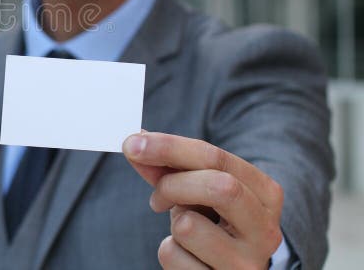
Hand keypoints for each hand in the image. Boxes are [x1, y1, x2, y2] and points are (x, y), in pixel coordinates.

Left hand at [122, 132, 283, 269]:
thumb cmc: (211, 224)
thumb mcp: (196, 191)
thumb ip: (169, 167)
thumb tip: (136, 141)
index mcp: (265, 194)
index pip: (218, 158)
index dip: (171, 147)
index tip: (133, 143)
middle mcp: (266, 230)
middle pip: (219, 187)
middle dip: (173, 184)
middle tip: (155, 197)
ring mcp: (247, 262)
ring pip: (189, 225)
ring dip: (172, 224)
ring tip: (184, 232)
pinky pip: (174, 256)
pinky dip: (170, 251)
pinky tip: (188, 257)